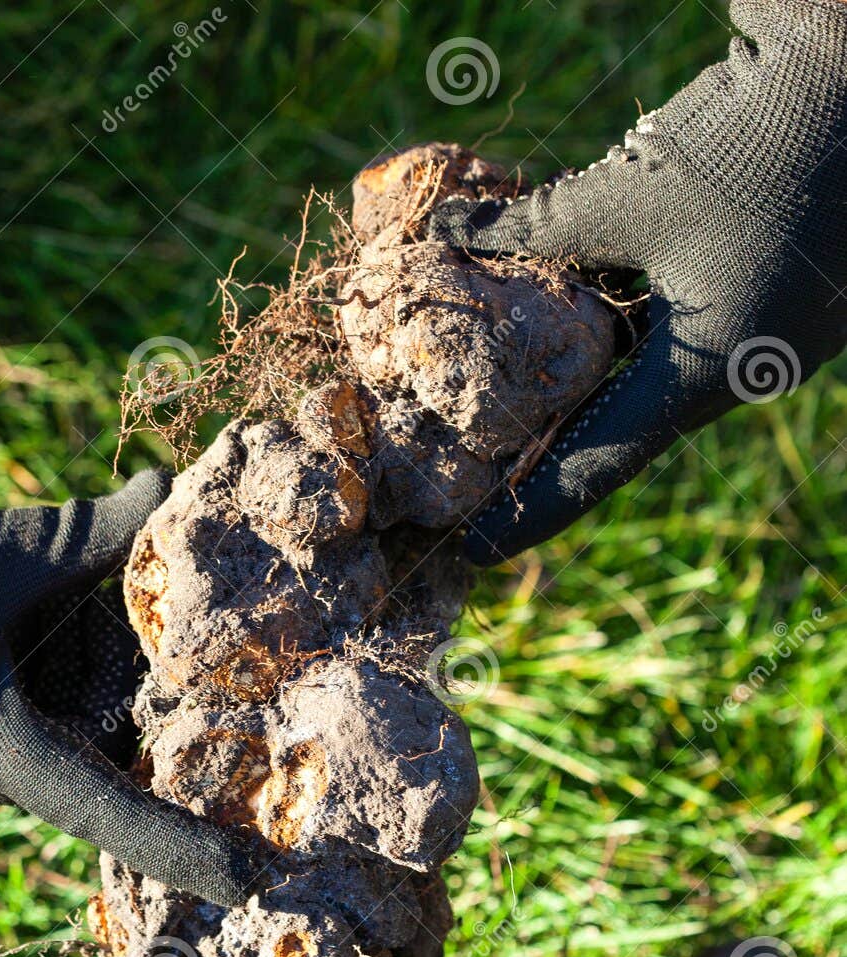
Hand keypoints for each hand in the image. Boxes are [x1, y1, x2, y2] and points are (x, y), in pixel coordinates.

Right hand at [0, 473, 259, 905]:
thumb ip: (87, 536)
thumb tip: (169, 490)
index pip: (107, 813)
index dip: (182, 847)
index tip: (250, 879)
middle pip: (87, 767)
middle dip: (140, 720)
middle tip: (198, 669)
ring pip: (47, 751)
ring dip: (84, 697)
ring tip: (99, 623)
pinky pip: (6, 742)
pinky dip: (39, 696)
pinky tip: (35, 634)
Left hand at [429, 0, 846, 562]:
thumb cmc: (757, 142)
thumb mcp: (628, 193)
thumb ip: (534, 227)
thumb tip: (443, 235)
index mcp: (705, 378)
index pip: (597, 465)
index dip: (528, 508)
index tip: (471, 549)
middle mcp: (737, 371)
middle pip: (620, 417)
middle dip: (547, 427)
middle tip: (471, 453)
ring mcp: (766, 333)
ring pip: (653, 363)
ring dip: (586, 360)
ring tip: (508, 373)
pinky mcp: (778, 287)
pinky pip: (689, 318)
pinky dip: (633, 309)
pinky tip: (581, 287)